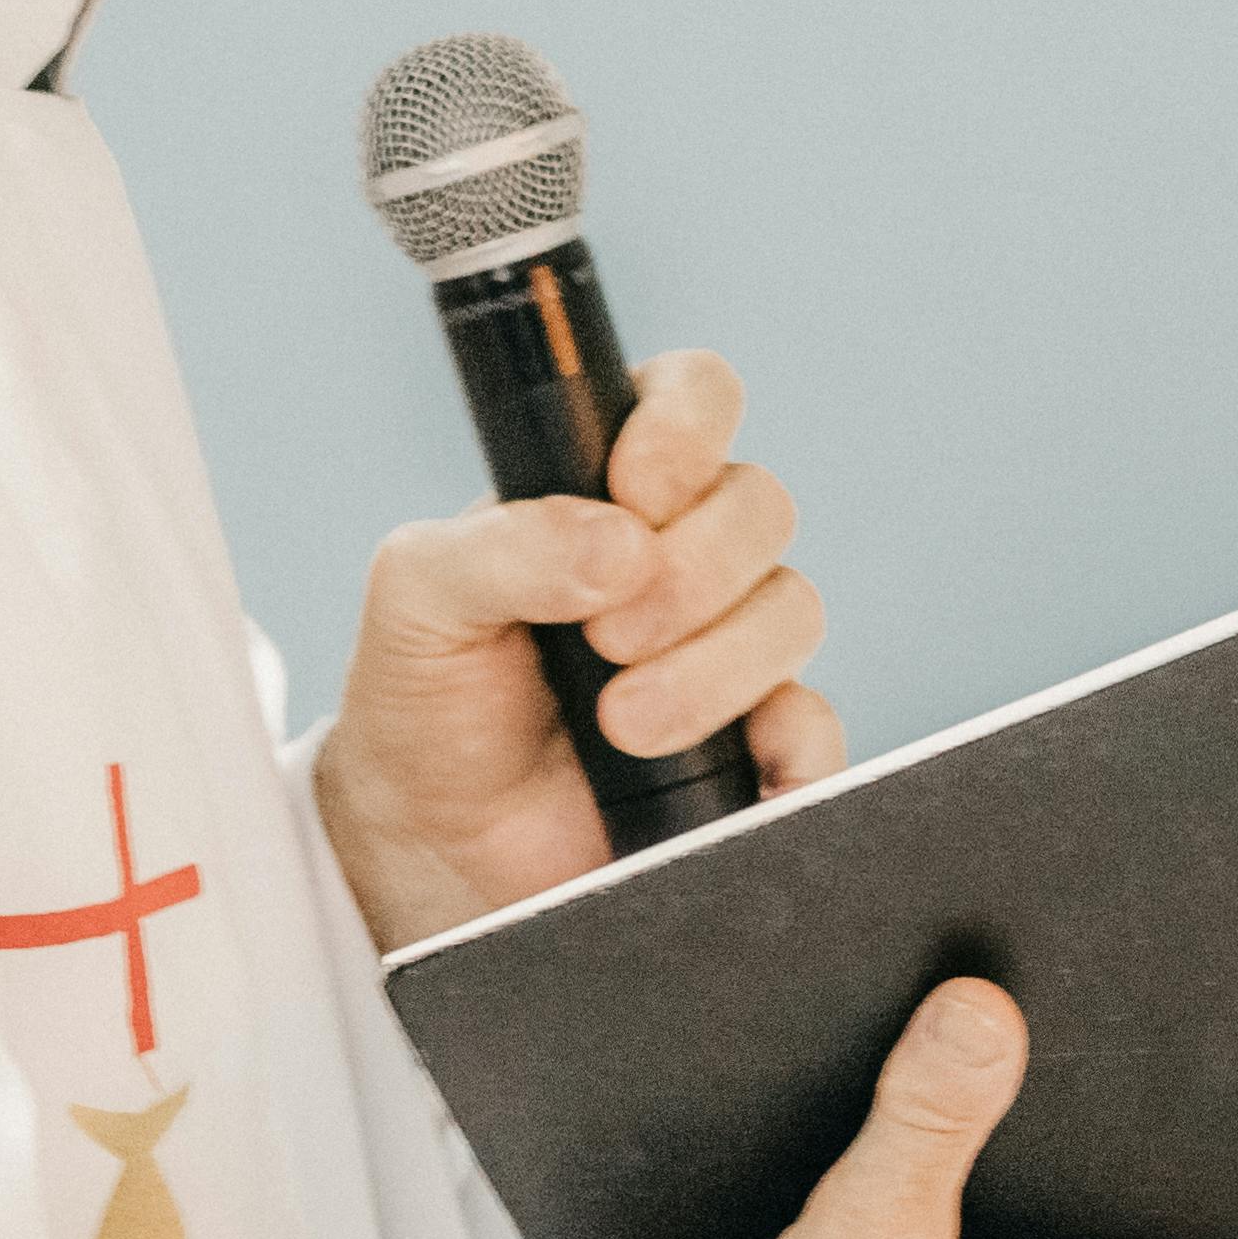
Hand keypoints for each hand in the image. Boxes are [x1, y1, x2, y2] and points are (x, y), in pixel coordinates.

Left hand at [312, 348, 840, 953]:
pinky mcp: (755, 744)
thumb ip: (502, 547)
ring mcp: (727, 646)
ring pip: (792, 611)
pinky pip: (818, 728)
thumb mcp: (419, 596)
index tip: (637, 490)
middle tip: (602, 637)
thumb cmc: (427, 696)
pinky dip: (783, 750)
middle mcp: (682, 552)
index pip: (693, 396)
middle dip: (687, 573)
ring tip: (620, 724)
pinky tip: (709, 771)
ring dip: (709, 670)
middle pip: (760, 505)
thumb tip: (620, 546)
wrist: (434, 842)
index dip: (686, 427)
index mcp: (606, 485)